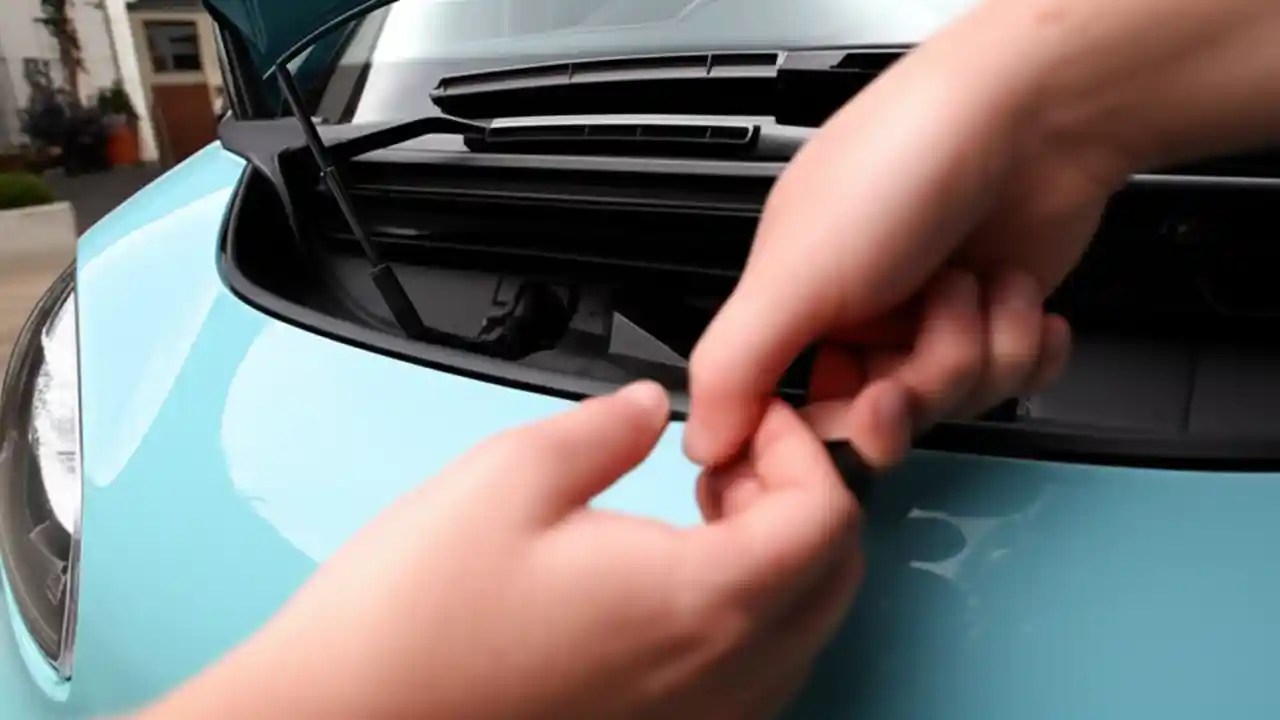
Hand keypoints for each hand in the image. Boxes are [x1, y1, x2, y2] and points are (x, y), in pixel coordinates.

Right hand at [138, 382, 879, 719]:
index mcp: (699, 601)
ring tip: (703, 507)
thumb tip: (649, 407)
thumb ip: (605, 427)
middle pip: (834, 573)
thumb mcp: (507, 474)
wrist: (345, 717)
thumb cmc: (413, 620)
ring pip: (805, 626)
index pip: (828, 516)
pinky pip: (760, 671)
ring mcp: (698, 718)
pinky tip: (680, 573)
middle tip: (729, 456)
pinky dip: (754, 608)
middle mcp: (719, 676)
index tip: (744, 417)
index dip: (799, 446)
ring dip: (783, 551)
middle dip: (802, 494)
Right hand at [685, 0, 1279, 466]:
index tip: (855, 419)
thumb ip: (735, 364)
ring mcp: (933, 321)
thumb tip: (700, 444)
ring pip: (956, 404)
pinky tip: (1015, 300)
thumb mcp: (796, 274)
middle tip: (916, 359)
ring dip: (976, 348)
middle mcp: (863, 319)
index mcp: (796, 309)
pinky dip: (1025, 347)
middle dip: (914, 387)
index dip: (827, 431)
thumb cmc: (904, 162)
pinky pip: (1015, 383)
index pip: (794, 414)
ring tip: (970, 285)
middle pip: (884, 420)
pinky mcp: (999, 320)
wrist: (1030, 115)